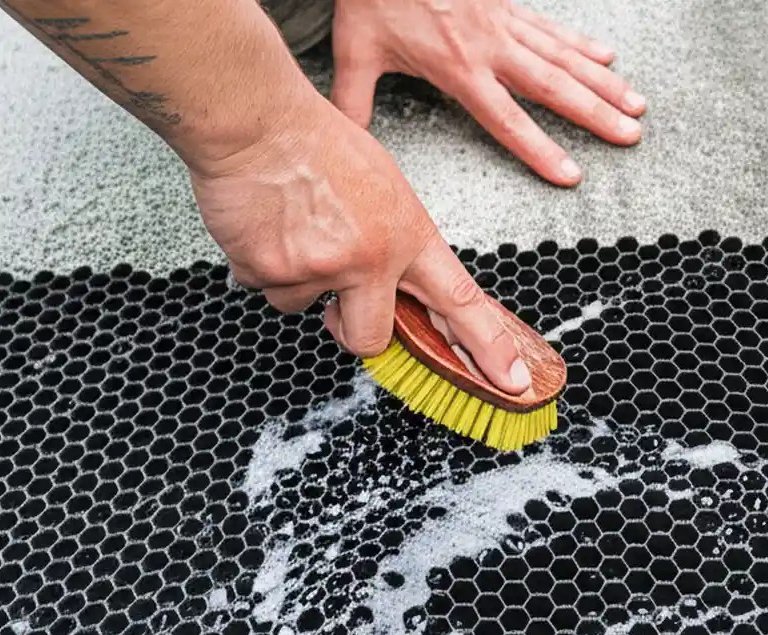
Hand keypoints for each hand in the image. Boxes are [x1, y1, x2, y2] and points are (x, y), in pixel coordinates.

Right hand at [188, 92, 531, 393]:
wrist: (256, 121)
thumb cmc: (316, 143)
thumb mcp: (383, 188)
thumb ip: (394, 241)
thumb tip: (395, 280)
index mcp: (408, 236)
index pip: (461, 302)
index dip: (488, 347)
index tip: (511, 380)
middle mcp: (371, 258)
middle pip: (371, 340)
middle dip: (352, 333)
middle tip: (337, 308)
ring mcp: (322, 268)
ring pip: (304, 306)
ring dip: (296, 279)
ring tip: (292, 228)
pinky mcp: (271, 271)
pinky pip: (264, 287)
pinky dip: (259, 264)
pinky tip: (264, 225)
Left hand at [329, 0, 645, 185]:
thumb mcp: (355, 51)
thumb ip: (353, 102)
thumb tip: (344, 146)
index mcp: (458, 68)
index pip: (506, 119)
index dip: (540, 149)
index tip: (572, 173)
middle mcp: (490, 48)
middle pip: (553, 88)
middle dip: (596, 115)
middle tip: (631, 136)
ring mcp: (504, 22)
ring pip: (564, 57)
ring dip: (603, 83)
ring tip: (637, 106)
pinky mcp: (507, 3)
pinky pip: (552, 28)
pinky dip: (582, 43)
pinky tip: (608, 57)